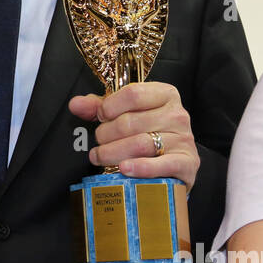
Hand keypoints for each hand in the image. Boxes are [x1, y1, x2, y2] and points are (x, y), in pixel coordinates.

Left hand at [69, 82, 199, 190]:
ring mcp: (184, 139)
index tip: (101, 117)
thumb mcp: (126, 114)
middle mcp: (177, 114)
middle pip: (131, 122)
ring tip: (100, 157)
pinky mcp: (186, 163)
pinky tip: (124, 169)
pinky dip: (139, 167)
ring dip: (113, 152)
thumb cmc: (148, 134)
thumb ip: (100, 107)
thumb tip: (75, 104)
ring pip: (140, 144)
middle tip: (98, 143)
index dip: (109, 106)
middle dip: (106, 134)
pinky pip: (161, 165)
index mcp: (165, 95)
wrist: (175, 163)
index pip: (133, 94)